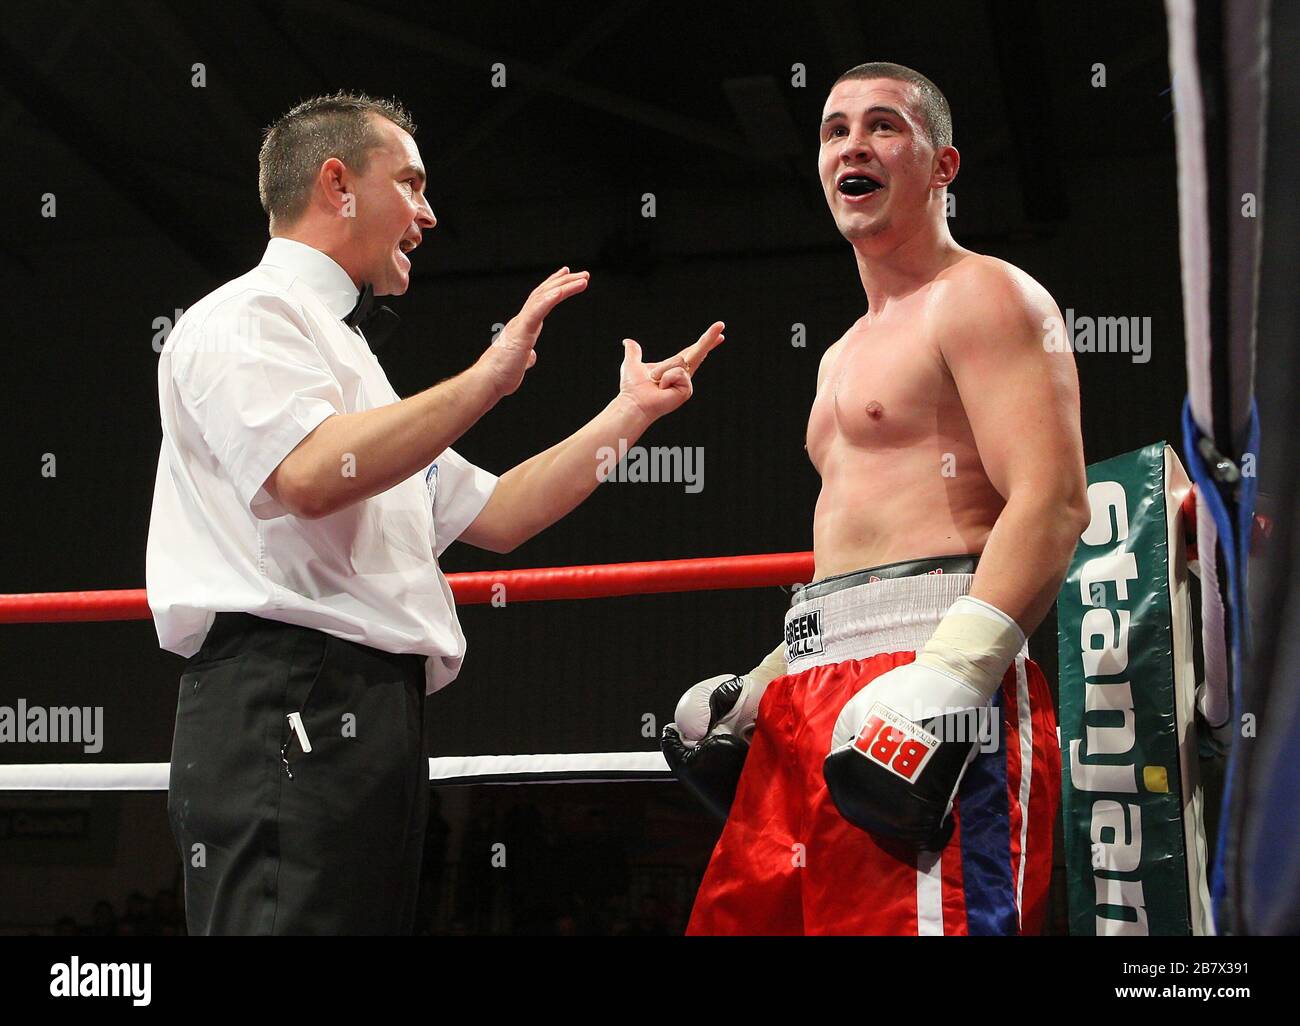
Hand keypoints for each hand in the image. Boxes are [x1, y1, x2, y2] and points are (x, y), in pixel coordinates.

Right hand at [481, 267, 589, 396]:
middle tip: (584, 274)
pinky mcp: (521, 332)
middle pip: (544, 294)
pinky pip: (536, 312)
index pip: (540, 301)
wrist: (486, 382)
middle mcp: (521, 321)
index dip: (553, 287)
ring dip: (564, 287)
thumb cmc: (500, 375)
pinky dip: (548, 300)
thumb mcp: (520, 364)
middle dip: (564, 282)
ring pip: (543, 298)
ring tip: (583, 279)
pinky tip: (560, 291)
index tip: (566, 276)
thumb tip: (532, 357)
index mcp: (522, 327)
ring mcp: (520, 324)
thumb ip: (527, 357)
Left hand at [619, 321, 724, 419]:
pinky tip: (662, 389)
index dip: (706, 342)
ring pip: (679, 361)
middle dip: (710, 338)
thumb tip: (627, 341)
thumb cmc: (632, 388)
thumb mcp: (632, 363)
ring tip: (655, 383)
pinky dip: (665, 378)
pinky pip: (678, 372)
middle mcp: (683, 375)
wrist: (634, 403)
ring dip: (661, 371)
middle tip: (721, 324)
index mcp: (674, 367)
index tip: (721, 334)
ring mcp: (686, 383)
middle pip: (699, 351)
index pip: (692, 351)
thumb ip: (633, 352)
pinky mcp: (687, 390)